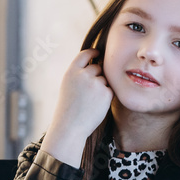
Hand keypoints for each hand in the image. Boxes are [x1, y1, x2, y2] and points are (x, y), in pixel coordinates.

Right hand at [42, 49, 113, 166]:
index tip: (98, 53)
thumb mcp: (68, 86)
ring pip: (105, 80)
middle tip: (88, 93)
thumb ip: (79, 74)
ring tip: (90, 102)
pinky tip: (96, 106)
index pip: (85, 54)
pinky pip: (110, 90)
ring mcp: (96, 83)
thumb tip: (96, 65)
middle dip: (97, 76)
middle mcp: (84, 75)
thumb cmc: (68, 109)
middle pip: (98, 67)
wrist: (70, 127)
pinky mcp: (106, 93)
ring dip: (101, 88)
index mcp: (72, 72)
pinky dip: (106, 97)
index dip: (93, 52)